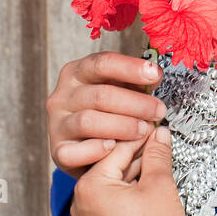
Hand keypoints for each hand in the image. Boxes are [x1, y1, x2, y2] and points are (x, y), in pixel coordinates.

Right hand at [46, 52, 166, 177]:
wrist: (84, 147)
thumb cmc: (105, 113)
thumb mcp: (118, 90)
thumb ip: (134, 82)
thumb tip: (154, 76)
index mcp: (77, 73)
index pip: (102, 63)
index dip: (131, 68)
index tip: (154, 74)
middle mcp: (63, 96)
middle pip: (100, 94)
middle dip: (136, 103)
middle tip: (158, 111)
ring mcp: (58, 124)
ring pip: (89, 121)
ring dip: (123, 126)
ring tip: (144, 130)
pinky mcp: (59, 150)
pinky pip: (75, 152)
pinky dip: (97, 150)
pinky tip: (114, 147)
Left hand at [70, 124, 188, 215]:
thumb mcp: (160, 185)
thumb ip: (157, 155)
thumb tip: (159, 133)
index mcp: (90, 186)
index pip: (118, 150)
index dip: (141, 137)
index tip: (154, 127)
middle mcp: (78, 205)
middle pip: (110, 171)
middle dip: (135, 161)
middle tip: (157, 150)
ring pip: (107, 192)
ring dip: (129, 182)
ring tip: (153, 176)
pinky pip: (105, 213)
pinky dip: (122, 204)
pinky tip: (143, 202)